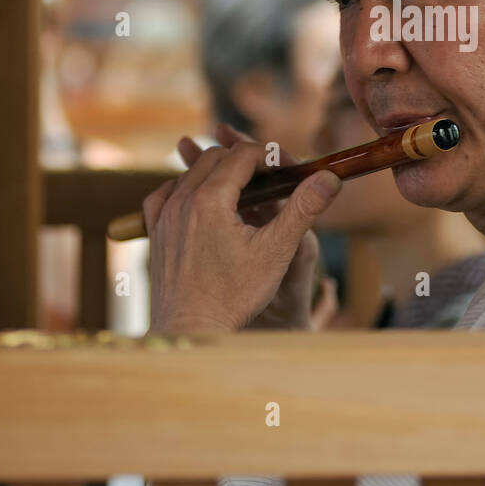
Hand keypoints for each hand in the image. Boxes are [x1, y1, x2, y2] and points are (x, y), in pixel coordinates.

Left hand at [143, 123, 340, 334]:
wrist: (190, 331)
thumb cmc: (233, 296)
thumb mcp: (276, 251)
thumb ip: (303, 209)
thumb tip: (329, 177)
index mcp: (209, 199)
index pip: (244, 155)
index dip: (272, 157)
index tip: (291, 171)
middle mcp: (181, 200)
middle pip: (216, 157)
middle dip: (247, 161)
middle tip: (273, 180)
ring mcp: (163, 216)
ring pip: (191, 174)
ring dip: (219, 174)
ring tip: (246, 194)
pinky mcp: (155, 232)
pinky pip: (167, 194)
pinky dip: (189, 190)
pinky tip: (204, 205)